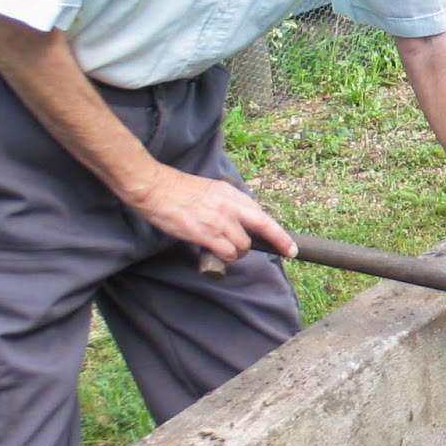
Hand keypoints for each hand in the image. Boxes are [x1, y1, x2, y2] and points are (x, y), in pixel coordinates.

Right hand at [125, 165, 296, 261]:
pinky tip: (217, 253)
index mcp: (232, 194)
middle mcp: (230, 207)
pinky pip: (226, 253)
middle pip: (260, 231)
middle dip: (267, 244)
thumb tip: (241, 220)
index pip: (263, 216)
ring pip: (242, 246)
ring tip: (226, 250)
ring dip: (237, 253)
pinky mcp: (204, 234)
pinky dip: (225, 257)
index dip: (280, 235)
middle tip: (270, 251)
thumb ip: (229, 204)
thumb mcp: (212, 190)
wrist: (155, 188)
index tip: (290, 248)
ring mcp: (219, 221)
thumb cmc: (178, 189)